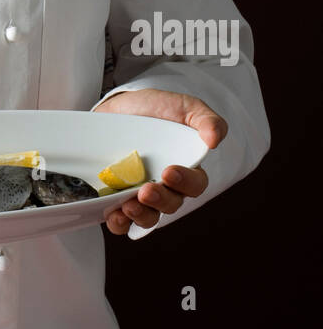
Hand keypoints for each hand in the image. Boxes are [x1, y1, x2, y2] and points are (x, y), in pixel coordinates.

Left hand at [93, 88, 226, 235]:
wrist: (118, 105)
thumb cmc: (157, 108)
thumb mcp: (184, 107)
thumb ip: (205, 120)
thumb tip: (214, 140)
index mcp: (186, 168)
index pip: (195, 184)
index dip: (186, 183)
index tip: (169, 172)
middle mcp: (165, 187)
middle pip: (171, 205)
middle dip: (160, 201)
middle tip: (146, 191)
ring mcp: (140, 193)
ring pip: (147, 217)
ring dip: (140, 216)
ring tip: (128, 206)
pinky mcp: (116, 196)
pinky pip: (120, 220)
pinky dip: (118, 222)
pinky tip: (114, 215)